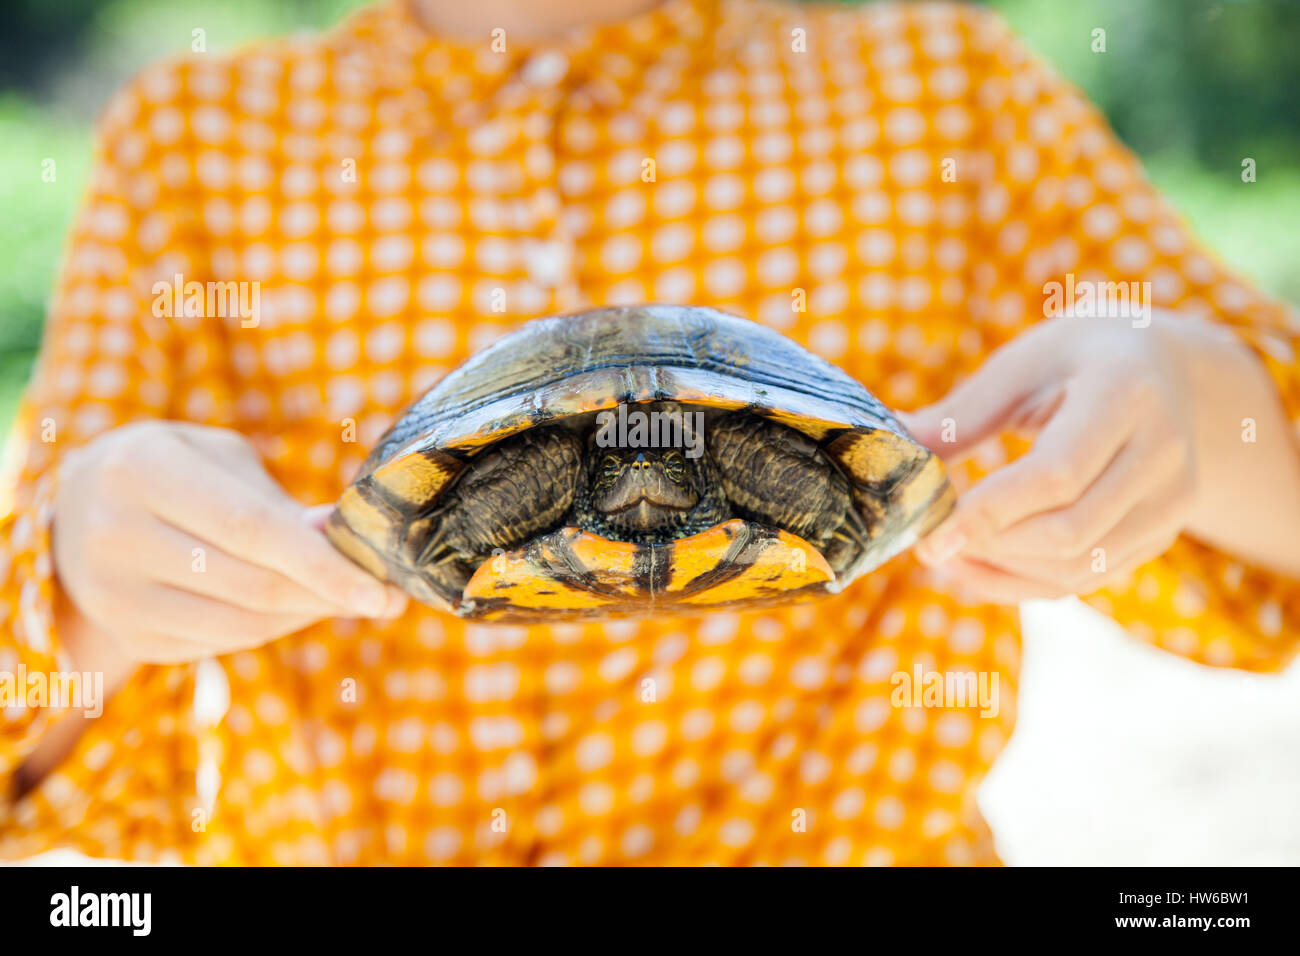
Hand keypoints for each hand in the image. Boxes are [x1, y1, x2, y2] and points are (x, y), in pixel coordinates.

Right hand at [52, 421, 406, 664]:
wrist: (81, 506)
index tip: (383, 591)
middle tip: (383, 596)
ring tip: (340, 595)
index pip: (251, 530)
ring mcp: (114, 594)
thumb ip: (279, 504)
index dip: (323, 565)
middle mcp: (115, 534)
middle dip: (330, 595)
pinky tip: (291, 606)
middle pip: (253, 586)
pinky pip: (222, 645)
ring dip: (307, 615)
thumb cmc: (177, 471)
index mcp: (142, 470)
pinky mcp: (127, 635)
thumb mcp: (220, 461)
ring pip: (242, 627)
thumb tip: (341, 537)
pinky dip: (271, 629)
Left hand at [901, 313, 1200, 603]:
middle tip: (928, 543)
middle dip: (988, 547)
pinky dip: (1027, 583)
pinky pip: (1089, 577)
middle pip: (1070, 531)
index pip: (1057, 475)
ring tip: (945, 557)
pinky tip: (977, 567)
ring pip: (1079, 567)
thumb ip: (962, 414)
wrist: (1169, 371)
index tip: (929, 535)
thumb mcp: (1023, 364)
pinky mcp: (1162, 533)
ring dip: (1001, 573)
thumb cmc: (1079, 358)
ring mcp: (1173, 500)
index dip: (988, 513)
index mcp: (1125, 394)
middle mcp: (1164, 453)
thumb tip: (893, 444)